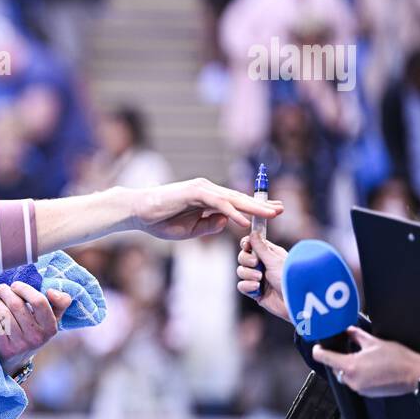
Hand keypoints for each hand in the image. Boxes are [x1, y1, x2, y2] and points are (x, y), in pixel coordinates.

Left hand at [0, 281, 72, 373]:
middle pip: (17, 304)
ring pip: (3, 313)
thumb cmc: (33, 331)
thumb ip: (59, 302)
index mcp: (50, 327)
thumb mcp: (50, 319)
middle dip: (5, 292)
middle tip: (0, 289)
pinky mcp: (5, 350)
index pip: (39, 301)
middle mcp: (37, 337)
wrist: (17, 360)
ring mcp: (21, 345)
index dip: (24, 289)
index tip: (15, 285)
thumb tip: (52, 291)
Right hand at [130, 178, 282, 240]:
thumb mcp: (190, 230)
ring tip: (271, 214)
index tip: (272, 213)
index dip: (255, 207)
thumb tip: (227, 222)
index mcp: (207, 199)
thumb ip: (209, 225)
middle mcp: (207, 190)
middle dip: (261, 205)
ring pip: (233, 198)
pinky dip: (232, 212)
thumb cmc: (159, 221)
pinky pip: (218, 203)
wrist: (138, 213)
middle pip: (240, 198)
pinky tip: (244, 221)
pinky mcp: (194, 193)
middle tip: (281, 209)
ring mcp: (201, 189)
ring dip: (253, 207)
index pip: (236, 202)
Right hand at [236, 232, 289, 321]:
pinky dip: (248, 286)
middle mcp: (263, 265)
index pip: (251, 245)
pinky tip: (257, 288)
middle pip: (243, 257)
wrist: (294, 302)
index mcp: (269, 254)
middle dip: (246, 260)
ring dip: (248, 274)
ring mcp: (258, 278)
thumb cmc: (288, 278)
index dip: (246, 245)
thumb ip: (261, 247)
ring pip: (241, 271)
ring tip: (259, 278)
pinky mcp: (255, 292)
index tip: (246, 246)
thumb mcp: (274, 260)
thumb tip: (253, 231)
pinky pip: (242, 286)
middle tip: (255, 263)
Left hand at [311, 326, 419, 397]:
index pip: (323, 358)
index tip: (319, 346)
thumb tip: (349, 331)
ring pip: (345, 376)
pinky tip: (369, 367)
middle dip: (338, 358)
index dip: (319, 350)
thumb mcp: (375, 342)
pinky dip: (357, 375)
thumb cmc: (398, 359)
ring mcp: (359, 388)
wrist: (416, 375)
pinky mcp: (367, 393)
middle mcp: (352, 380)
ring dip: (349, 367)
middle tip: (346, 348)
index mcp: (350, 366)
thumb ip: (357, 336)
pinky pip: (355, 382)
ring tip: (361, 357)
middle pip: (334, 368)